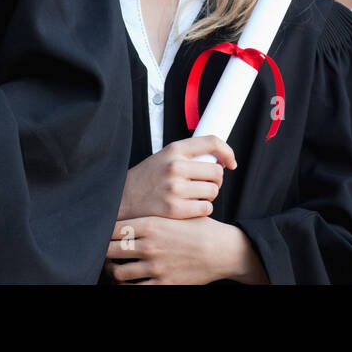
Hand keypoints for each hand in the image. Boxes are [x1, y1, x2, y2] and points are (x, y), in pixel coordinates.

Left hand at [105, 216, 266, 284]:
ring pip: (118, 272)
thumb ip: (153, 215)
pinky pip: (134, 290)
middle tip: (104, 253)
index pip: (114, 228)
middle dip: (103, 252)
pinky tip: (127, 284)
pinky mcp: (163, 284)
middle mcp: (150, 246)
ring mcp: (155, 267)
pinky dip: (126, 287)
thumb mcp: (177, 214)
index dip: (104, 231)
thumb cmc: (200, 229)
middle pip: (110, 250)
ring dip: (112, 272)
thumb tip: (131, 214)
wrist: (222, 250)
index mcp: (152, 224)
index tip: (103, 233)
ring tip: (113, 270)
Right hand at [119, 136, 235, 219]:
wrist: (121, 201)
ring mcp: (174, 188)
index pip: (212, 142)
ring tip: (195, 196)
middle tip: (206, 184)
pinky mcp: (174, 209)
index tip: (230, 162)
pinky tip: (191, 207)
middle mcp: (175, 166)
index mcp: (174, 150)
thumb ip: (187, 156)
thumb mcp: (163, 157)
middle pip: (216, 171)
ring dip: (209, 196)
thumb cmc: (145, 180)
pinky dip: (203, 209)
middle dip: (216, 180)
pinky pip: (205, 208)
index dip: (227, 151)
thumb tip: (219, 160)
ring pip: (213, 191)